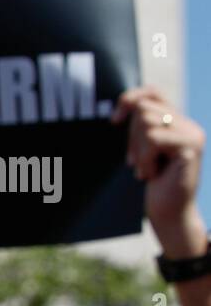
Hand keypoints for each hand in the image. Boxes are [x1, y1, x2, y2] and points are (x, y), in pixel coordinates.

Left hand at [113, 86, 206, 256]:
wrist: (168, 213)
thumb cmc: (151, 185)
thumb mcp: (141, 150)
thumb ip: (139, 127)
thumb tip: (124, 106)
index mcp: (177, 122)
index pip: (152, 92)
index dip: (130, 98)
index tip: (113, 121)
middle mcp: (188, 124)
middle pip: (144, 109)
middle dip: (131, 138)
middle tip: (135, 163)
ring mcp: (192, 134)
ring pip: (146, 122)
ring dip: (138, 150)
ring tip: (146, 170)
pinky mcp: (191, 146)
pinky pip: (154, 138)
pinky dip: (145, 158)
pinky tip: (151, 174)